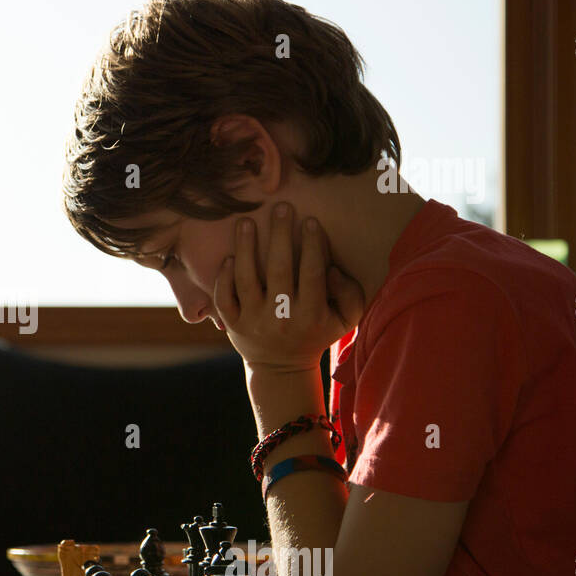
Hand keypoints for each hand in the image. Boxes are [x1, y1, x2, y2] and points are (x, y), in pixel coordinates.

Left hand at [213, 202, 364, 371]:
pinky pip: (224, 298)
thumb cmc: (317, 333)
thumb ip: (350, 294)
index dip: (312, 246)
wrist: (281, 369)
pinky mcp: (232, 324)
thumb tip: (332, 270)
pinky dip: (224, 277)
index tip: (311, 220)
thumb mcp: (344, 320)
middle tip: (281, 207)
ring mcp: (253, 321)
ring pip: (246, 279)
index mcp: (310, 315)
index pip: (311, 274)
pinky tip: (229, 256)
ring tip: (246, 222)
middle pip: (278, 270)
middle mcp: (280, 318)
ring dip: (246, 248)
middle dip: (280, 235)